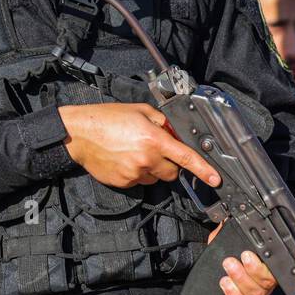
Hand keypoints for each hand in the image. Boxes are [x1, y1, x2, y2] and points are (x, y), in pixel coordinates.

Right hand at [59, 103, 220, 189]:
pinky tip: (124, 160)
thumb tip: (175, 133)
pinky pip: (139, 181)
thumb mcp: (139, 111)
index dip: (204, 170)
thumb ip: (162, 122)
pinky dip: (136, 173)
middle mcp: (146, 159)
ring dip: (152, 169)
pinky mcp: (123, 183)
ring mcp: (134, 173)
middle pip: (172, 172)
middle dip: (169, 163)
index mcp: (154, 139)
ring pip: (156, 178)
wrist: (79, 134)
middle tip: (154, 150)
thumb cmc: (106, 119)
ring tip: (133, 153)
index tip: (215, 179)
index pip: (186, 157)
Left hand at [207, 221, 278, 294]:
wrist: (220, 263)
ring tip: (224, 280)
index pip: (271, 272)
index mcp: (265, 267)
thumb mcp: (227, 238)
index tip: (244, 255)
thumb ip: (230, 230)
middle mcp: (263, 284)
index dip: (258, 267)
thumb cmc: (228, 251)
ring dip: (236, 292)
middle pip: (262, 288)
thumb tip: (227, 219)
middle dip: (243, 276)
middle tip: (229, 264)